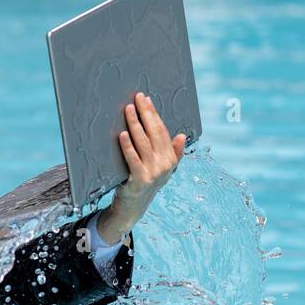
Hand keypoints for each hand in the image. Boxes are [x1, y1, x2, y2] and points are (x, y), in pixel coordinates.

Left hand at [95, 92, 186, 246]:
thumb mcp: (162, 168)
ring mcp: (153, 172)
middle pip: (154, 133)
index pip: (162, 130)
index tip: (145, 99)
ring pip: (143, 143)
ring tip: (128, 110)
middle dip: (145, 113)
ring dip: (135, 124)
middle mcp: (164, 164)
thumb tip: (181, 136)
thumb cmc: (145, 182)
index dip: (154, 114)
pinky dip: (127, 146)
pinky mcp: (139, 180)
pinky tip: (122, 134)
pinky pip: (132, 159)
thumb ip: (173, 152)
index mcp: (170, 158)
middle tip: (137, 98)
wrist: (134, 206)